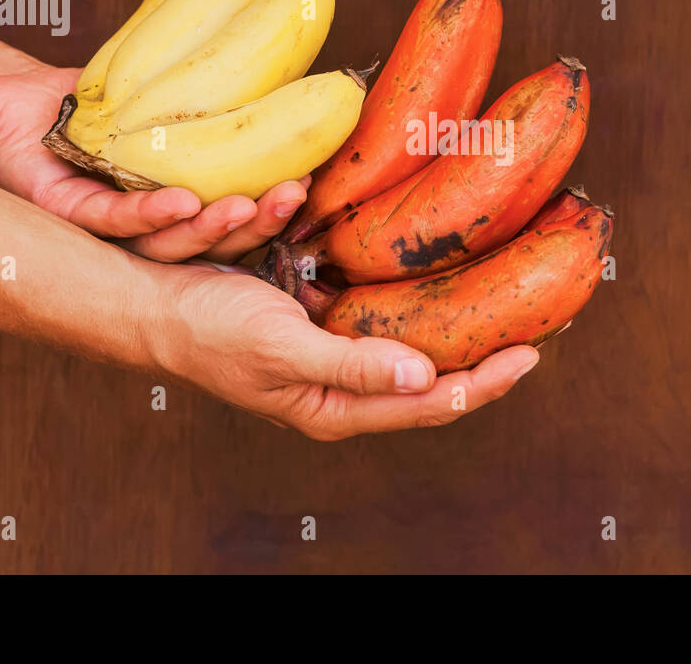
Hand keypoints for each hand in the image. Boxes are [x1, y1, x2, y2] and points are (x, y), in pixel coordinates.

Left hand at [0, 61, 306, 261]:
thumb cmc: (89, 104)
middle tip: (290, 199)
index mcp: (174, 210)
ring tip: (245, 208)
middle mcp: (143, 231)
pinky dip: (149, 215)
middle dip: (255, 228)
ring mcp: (103, 230)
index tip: (308, 184)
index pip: (231, 224)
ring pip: (165, 247)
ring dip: (210, 230)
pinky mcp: (63, 214)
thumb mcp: (161, 104)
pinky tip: (181, 202)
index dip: (272, 213)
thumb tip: (287, 77)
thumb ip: (212, 109)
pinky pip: (112, 221)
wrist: (8, 95)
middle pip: (209, 247)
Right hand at [157, 263, 540, 438]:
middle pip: (432, 382)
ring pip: (412, 349)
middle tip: (532, 326)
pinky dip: (414, 304)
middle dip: (482, 360)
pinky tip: (438, 283)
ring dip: (454, 332)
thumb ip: (352, 365)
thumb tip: (423, 375)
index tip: (530, 354)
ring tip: (501, 305)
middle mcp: (345, 388)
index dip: (484, 383)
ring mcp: (336, 357)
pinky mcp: (324, 326)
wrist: (158, 305)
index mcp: (338, 407)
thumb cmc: (212, 333)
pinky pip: (381, 317)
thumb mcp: (282, 347)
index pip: (431, 404)